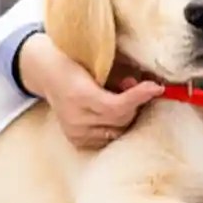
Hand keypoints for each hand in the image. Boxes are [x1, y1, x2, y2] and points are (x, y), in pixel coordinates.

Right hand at [18, 33, 162, 149]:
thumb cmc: (74, 61)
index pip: (117, 106)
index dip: (140, 97)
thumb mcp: (97, 63)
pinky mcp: (76, 141)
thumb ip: (120, 77)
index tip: (156, 87)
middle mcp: (75, 119)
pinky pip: (108, 139)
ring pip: (117, 132)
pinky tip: (111, 113)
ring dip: (126, 117)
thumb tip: (145, 87)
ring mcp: (75, 133)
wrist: (46, 72)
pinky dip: (115, 126)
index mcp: (79, 96)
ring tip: (120, 99)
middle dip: (134, 105)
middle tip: (134, 87)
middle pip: (121, 120)